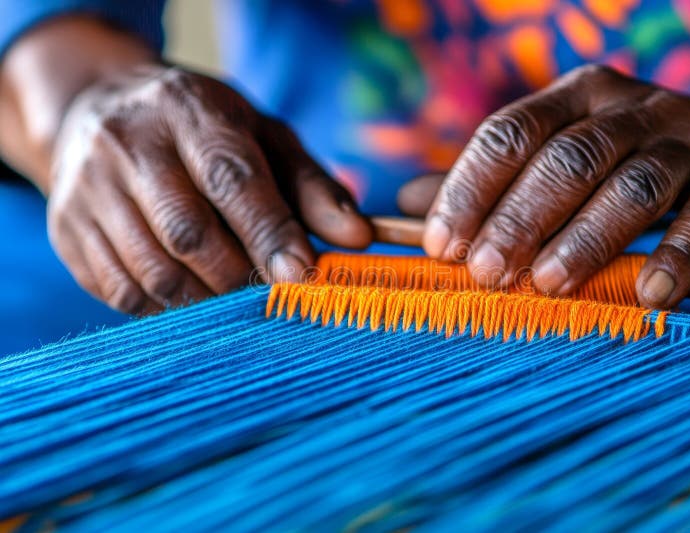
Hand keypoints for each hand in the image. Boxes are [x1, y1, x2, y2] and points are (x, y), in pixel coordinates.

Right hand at [48, 65, 370, 313]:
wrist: (100, 111)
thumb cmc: (204, 134)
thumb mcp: (264, 140)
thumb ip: (313, 188)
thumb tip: (358, 239)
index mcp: (189, 112)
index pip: (231, 178)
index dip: (269, 233)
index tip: (302, 276)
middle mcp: (130, 145)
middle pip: (188, 233)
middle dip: (240, 277)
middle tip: (272, 294)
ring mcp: (89, 190)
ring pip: (153, 271)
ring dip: (206, 301)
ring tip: (237, 300)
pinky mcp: (67, 231)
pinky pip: (121, 291)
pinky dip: (166, 309)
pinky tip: (193, 298)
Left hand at [404, 65, 689, 308]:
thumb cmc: (628, 162)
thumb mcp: (561, 157)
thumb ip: (490, 181)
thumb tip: (404, 205)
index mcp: (574, 97)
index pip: (511, 133)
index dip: (471, 188)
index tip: (440, 246)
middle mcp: (628, 107)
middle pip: (566, 159)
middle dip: (520, 217)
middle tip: (485, 274)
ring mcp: (687, 137)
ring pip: (633, 186)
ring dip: (586, 238)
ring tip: (549, 286)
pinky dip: (678, 255)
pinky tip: (650, 296)